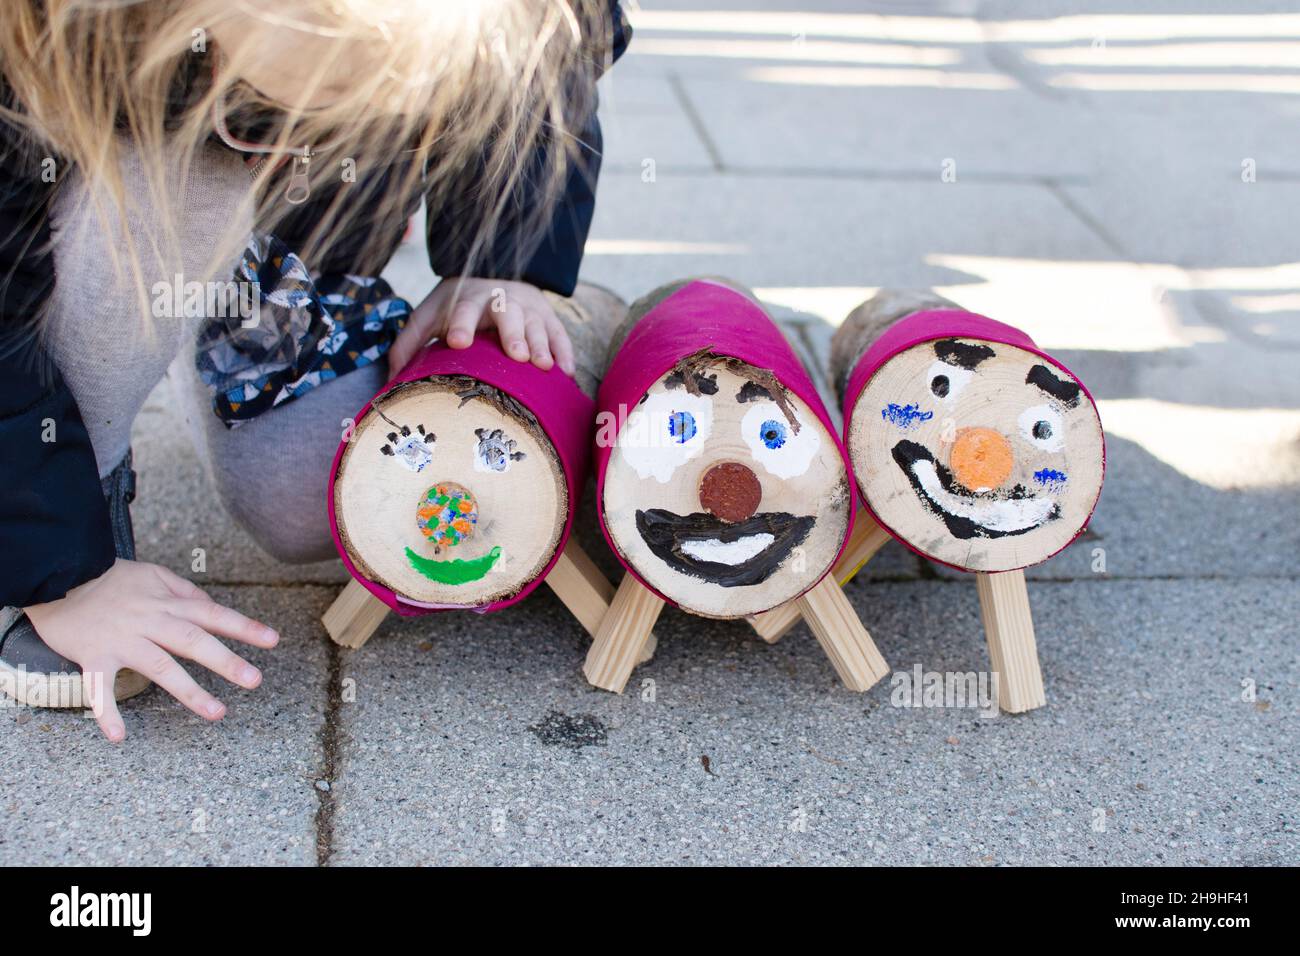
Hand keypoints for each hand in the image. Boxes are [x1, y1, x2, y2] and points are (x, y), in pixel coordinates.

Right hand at [24, 560, 278, 741]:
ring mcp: (123, 639)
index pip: (214, 614)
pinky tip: (119, 737)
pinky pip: (99, 688)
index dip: (244, 627)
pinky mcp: (93, 655)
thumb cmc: (108, 578)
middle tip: (254, 680)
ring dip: (190, 692)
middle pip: (194, 641)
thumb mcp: (154, 574)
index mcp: (168, 603)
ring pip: (161, 667)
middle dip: (226, 661)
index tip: (273, 640)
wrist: (58, 573)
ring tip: (217, 712)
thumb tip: (210, 607)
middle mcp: (150, 621)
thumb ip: (185, 592)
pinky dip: (106, 712)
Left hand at [388, 277, 574, 380]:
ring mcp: (528, 306)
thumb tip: (391, 380)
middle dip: (513, 333)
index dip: (461, 324)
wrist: (494, 276)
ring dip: (541, 344)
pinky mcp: (548, 316)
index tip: (458, 342)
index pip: (463, 309)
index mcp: (468, 299)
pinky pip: (559, 333)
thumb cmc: (456, 307)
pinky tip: (566, 371)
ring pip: (537, 323)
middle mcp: (501, 299)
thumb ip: (408, 344)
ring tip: (545, 367)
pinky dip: (564, 351)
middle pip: (508, 313)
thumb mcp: (429, 316)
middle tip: (516, 355)